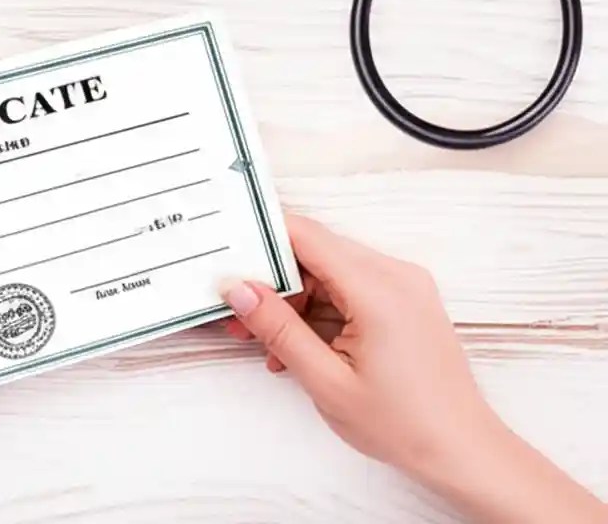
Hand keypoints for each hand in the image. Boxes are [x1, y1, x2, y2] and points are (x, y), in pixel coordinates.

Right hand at [218, 214, 605, 522]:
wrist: (460, 449)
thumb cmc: (402, 423)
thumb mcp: (325, 380)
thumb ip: (279, 329)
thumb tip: (239, 289)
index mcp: (378, 291)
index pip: (307, 236)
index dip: (262, 237)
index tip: (226, 250)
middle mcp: (395, 276)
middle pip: (315, 254)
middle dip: (271, 281)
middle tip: (236, 313)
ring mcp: (404, 287)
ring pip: (329, 273)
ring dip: (293, 301)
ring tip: (264, 342)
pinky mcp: (404, 301)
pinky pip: (349, 290)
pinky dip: (319, 311)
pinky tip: (297, 347)